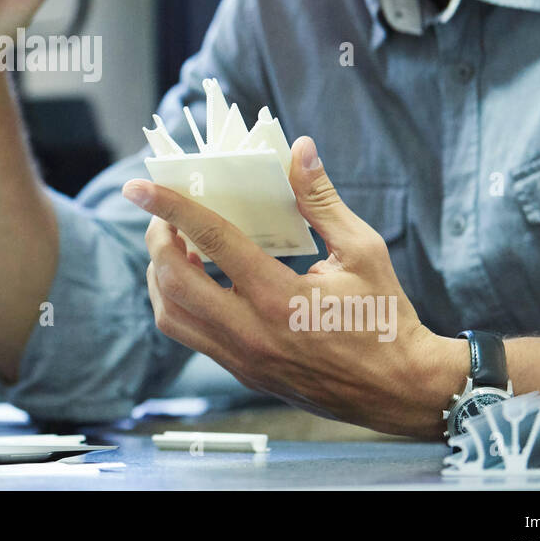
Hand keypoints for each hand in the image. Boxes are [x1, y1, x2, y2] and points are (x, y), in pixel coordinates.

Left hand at [122, 135, 459, 436]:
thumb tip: (299, 150)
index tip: (139, 186)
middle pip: (173, 281)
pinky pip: (190, 336)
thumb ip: (321, 200)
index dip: (170, 207)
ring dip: (159, 276)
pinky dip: (178, 302)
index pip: (211, 240)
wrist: (400, 390)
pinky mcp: (242, 372)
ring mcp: (243, 358)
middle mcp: (252, 331)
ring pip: (170, 315)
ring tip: (174, 246)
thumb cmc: (386, 316)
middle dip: (156, 241)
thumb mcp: (362, 249)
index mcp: (280, 296)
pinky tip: (196, 279)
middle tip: (163, 216)